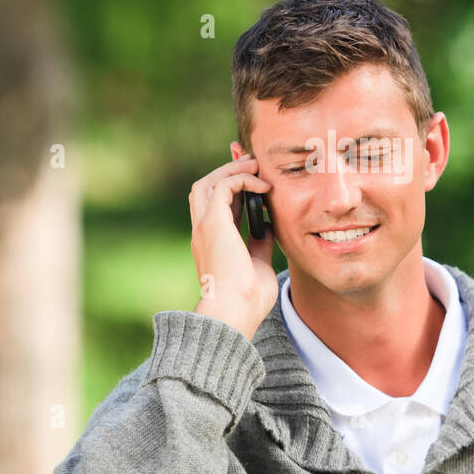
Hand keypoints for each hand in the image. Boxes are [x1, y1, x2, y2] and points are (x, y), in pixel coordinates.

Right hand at [188, 151, 277, 339]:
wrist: (234, 313)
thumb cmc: (248, 300)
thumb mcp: (259, 265)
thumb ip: (260, 244)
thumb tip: (269, 227)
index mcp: (212, 243)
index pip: (217, 206)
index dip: (232, 187)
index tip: (253, 176)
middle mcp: (203, 232)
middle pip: (205, 189)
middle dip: (226, 170)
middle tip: (250, 160)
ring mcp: (204, 227)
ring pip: (207, 183)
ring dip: (231, 171)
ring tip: (256, 166)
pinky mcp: (212, 223)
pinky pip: (224, 187)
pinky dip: (242, 180)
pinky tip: (263, 186)